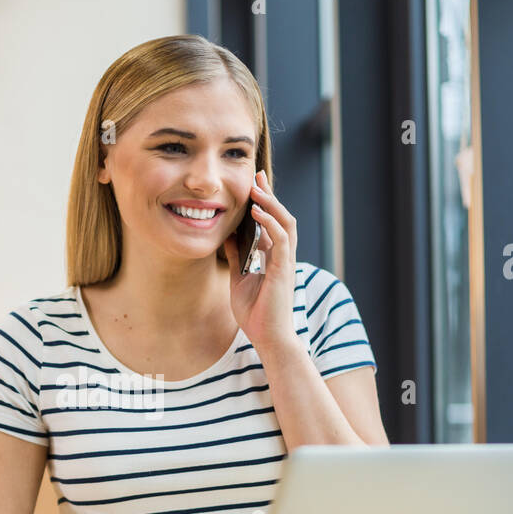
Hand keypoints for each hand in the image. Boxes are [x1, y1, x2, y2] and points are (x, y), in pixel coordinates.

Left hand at [223, 169, 298, 352]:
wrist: (268, 338)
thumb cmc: (256, 314)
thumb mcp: (239, 279)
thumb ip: (236, 257)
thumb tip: (226, 237)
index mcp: (273, 258)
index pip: (271, 223)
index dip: (264, 203)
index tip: (253, 184)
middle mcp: (283, 256)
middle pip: (282, 216)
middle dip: (270, 195)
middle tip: (257, 175)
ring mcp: (286, 262)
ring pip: (286, 224)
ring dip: (272, 204)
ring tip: (257, 189)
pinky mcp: (284, 271)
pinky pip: (281, 241)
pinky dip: (270, 225)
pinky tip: (257, 214)